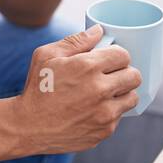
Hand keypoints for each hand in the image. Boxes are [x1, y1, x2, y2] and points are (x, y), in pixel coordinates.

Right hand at [12, 23, 140, 154]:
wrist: (28, 127)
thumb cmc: (37, 88)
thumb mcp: (46, 56)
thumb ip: (76, 41)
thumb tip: (98, 31)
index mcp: (87, 67)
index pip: (123, 55)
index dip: (116, 56)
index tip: (108, 60)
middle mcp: (100, 90)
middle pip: (134, 76)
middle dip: (124, 73)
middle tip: (110, 75)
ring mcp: (105, 113)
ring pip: (132, 97)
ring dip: (122, 93)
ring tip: (105, 93)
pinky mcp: (104, 131)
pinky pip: (119, 117)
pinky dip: (110, 112)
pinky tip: (93, 110)